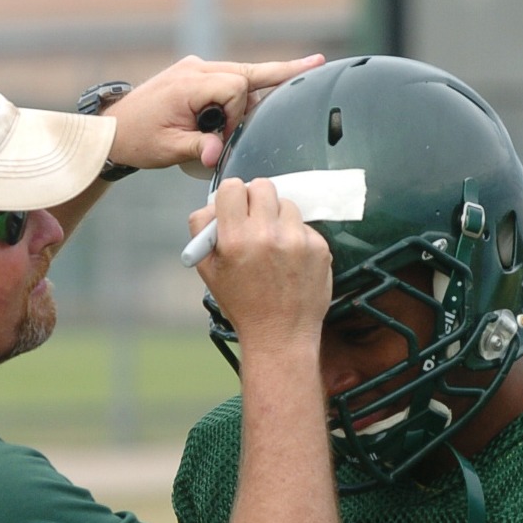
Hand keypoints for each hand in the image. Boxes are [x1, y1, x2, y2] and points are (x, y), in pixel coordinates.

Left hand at [105, 54, 325, 171]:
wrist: (115, 129)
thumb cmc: (139, 138)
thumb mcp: (168, 150)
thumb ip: (198, 149)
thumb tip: (218, 153)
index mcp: (188, 83)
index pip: (234, 87)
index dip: (238, 113)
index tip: (222, 136)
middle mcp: (195, 69)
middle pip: (247, 70)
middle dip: (279, 73)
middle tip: (317, 61)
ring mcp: (196, 69)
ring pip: (242, 73)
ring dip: (262, 83)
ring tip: (304, 69)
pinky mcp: (196, 76)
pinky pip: (230, 78)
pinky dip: (248, 86)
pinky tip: (275, 83)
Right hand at [189, 177, 331, 351]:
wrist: (280, 336)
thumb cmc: (242, 303)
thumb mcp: (208, 270)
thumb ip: (203, 229)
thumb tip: (216, 203)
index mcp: (236, 239)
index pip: (233, 187)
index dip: (231, 197)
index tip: (234, 208)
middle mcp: (268, 235)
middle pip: (263, 186)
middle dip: (256, 200)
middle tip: (254, 220)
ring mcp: (297, 240)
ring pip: (286, 204)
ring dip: (278, 219)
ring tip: (273, 247)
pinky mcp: (319, 248)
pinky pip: (304, 226)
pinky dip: (296, 237)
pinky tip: (290, 262)